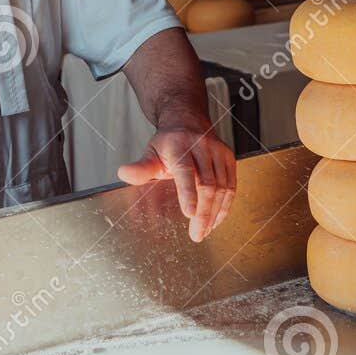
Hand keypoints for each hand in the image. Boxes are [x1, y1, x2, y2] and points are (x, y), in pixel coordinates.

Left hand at [118, 116, 236, 241]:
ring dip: (214, 212)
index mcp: (178, 144)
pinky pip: (231, 185)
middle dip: (203, 212)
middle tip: (196, 234)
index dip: (188, 193)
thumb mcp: (150, 152)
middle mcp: (200, 145)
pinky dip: (225, 206)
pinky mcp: (228, 157)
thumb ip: (141, 168)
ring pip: (222, 186)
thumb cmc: (168, 143)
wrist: (187, 120)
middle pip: (207, 183)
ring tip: (204, 230)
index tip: (190, 214)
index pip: (184, 170)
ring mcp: (217, 151)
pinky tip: (216, 219)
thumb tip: (124, 174)